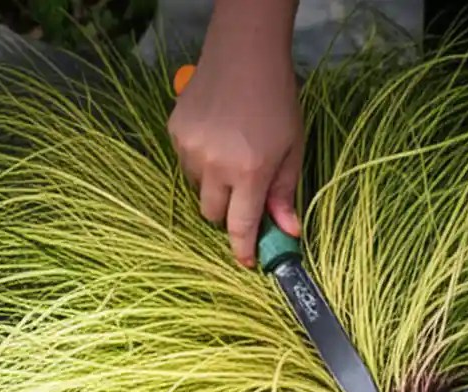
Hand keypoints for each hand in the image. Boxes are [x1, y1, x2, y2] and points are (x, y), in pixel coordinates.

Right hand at [167, 36, 303, 266]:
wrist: (244, 52)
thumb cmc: (277, 99)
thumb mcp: (292, 147)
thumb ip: (285, 192)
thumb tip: (288, 231)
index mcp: (250, 171)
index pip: (240, 226)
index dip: (243, 250)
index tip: (247, 263)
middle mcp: (215, 164)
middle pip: (212, 214)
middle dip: (228, 213)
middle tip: (244, 194)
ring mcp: (190, 148)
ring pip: (196, 188)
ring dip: (212, 184)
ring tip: (231, 154)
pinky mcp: (175, 132)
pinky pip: (184, 162)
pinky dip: (199, 160)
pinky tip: (216, 136)